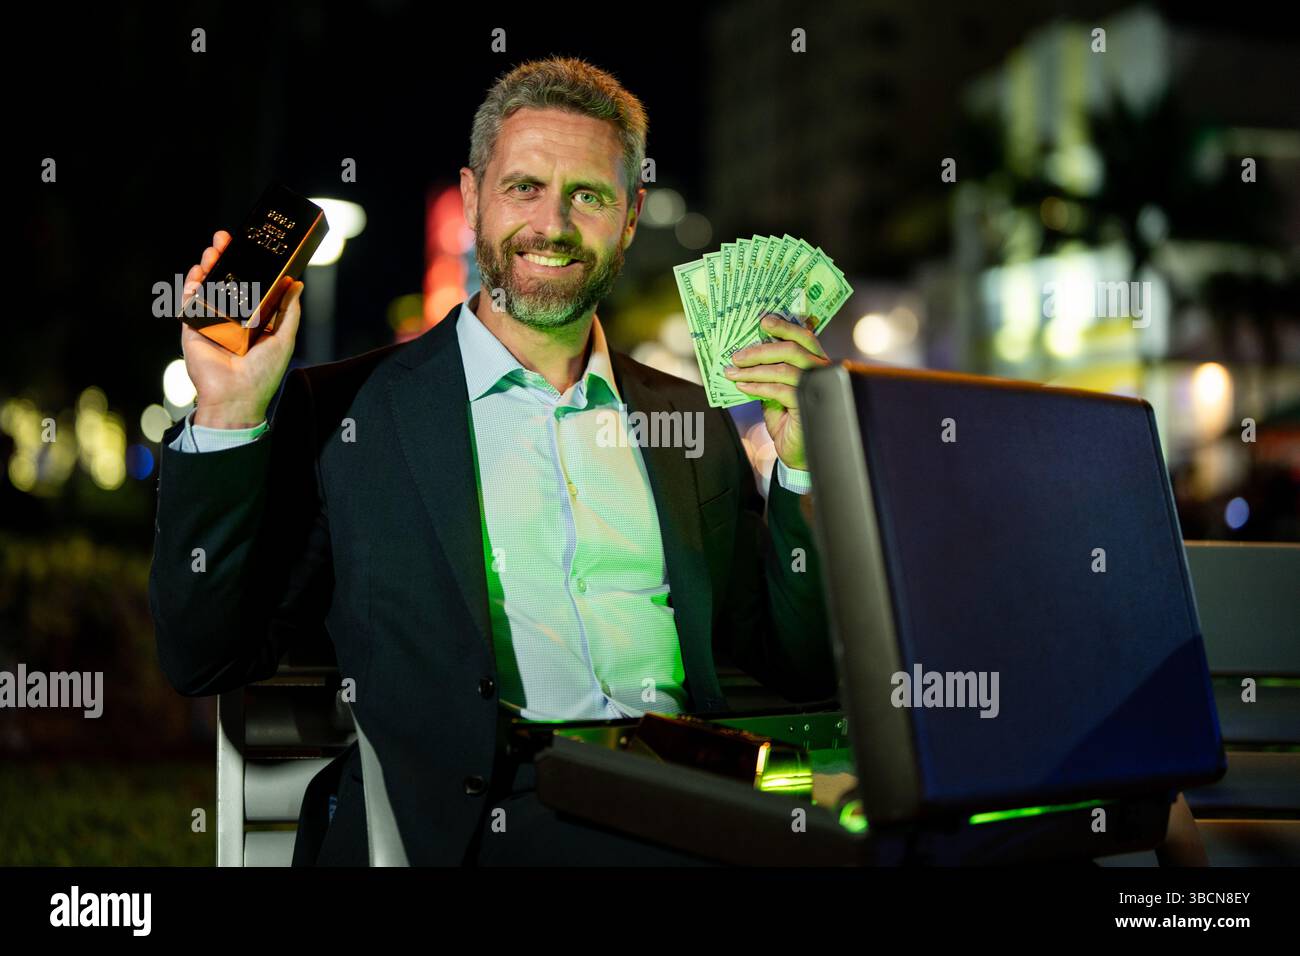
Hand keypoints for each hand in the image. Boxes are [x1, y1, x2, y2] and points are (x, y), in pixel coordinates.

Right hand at [180, 230, 303, 428]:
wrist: (237, 397)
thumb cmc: (263, 373)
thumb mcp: (283, 338)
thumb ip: (288, 311)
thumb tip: (297, 284)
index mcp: (252, 318)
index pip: (249, 283)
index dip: (247, 263)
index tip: (248, 244)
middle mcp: (231, 317)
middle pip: (225, 279)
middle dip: (223, 257)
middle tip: (223, 239)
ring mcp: (210, 321)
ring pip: (206, 286)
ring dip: (206, 266)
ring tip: (212, 253)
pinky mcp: (193, 329)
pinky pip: (189, 303)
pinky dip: (191, 287)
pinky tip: (197, 275)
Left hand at [724, 314, 829, 470]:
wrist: (795, 452)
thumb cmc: (786, 419)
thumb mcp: (774, 389)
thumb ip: (768, 371)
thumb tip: (744, 354)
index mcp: (814, 362)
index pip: (804, 337)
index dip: (784, 326)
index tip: (763, 321)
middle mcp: (820, 372)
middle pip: (793, 349)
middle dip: (760, 350)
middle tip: (736, 355)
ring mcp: (817, 388)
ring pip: (784, 369)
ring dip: (754, 369)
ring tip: (732, 372)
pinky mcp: (808, 406)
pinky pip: (780, 390)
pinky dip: (758, 387)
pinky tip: (742, 386)